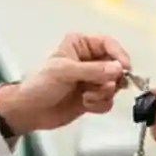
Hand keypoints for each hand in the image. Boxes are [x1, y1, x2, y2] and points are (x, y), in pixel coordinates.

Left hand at [0, 33, 131, 133]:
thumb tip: (117, 69)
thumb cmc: (40, 85)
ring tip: (86, 96)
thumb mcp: (65, 72)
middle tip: (101, 86)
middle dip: (110, 79)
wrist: (30, 111)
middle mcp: (90, 61)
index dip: (119, 55)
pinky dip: (99, 104)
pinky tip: (84, 104)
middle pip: (116, 66)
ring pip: (115, 85)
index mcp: (81, 45)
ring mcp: (92, 80)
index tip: (125, 68)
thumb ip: (93, 70)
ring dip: (103, 93)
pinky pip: (109, 100)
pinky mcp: (93, 96)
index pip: (108, 44)